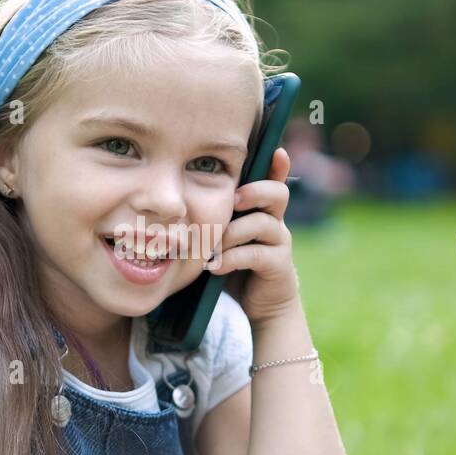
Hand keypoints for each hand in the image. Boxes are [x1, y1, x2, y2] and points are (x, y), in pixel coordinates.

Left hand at [204, 146, 301, 325]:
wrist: (261, 304)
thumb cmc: (236, 266)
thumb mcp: (223, 239)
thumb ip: (215, 220)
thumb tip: (177, 204)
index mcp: (261, 210)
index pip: (272, 180)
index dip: (277, 165)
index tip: (275, 151)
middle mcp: (275, 221)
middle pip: (277, 193)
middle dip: (255, 191)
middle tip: (234, 199)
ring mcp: (279, 242)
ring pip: (264, 223)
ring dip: (234, 232)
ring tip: (214, 246)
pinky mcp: (278, 265)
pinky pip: (257, 255)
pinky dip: (232, 259)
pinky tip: (215, 267)